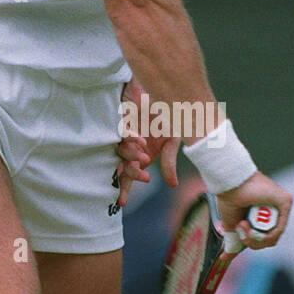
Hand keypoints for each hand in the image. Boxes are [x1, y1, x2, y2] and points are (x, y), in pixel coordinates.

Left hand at [115, 79, 180, 207]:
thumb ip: (169, 163)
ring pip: (120, 150)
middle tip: (143, 177)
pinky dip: (130, 136)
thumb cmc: (171, 116)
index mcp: (141, 155)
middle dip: (130, 174)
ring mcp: (124, 133)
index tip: (120, 203)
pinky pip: (122, 130)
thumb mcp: (173, 142)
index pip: (127, 176)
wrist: (168, 91)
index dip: (123, 189)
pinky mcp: (123, 117)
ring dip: (132, 155)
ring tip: (145, 157)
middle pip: (120, 166)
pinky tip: (140, 139)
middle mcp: (130, 146)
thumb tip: (172, 186)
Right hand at [216, 172, 291, 249]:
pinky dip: (264, 235)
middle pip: (268, 239)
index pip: (262, 238)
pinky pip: (280, 229)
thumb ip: (233, 239)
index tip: (229, 250)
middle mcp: (274, 210)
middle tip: (240, 230)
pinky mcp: (286, 202)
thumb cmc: (229, 198)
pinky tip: (250, 229)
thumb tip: (226, 256)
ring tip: (242, 226)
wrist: (229, 183)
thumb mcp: (231, 225)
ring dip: (255, 239)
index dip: (249, 244)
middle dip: (251, 241)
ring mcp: (281, 206)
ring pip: (273, 237)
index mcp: (263, 214)